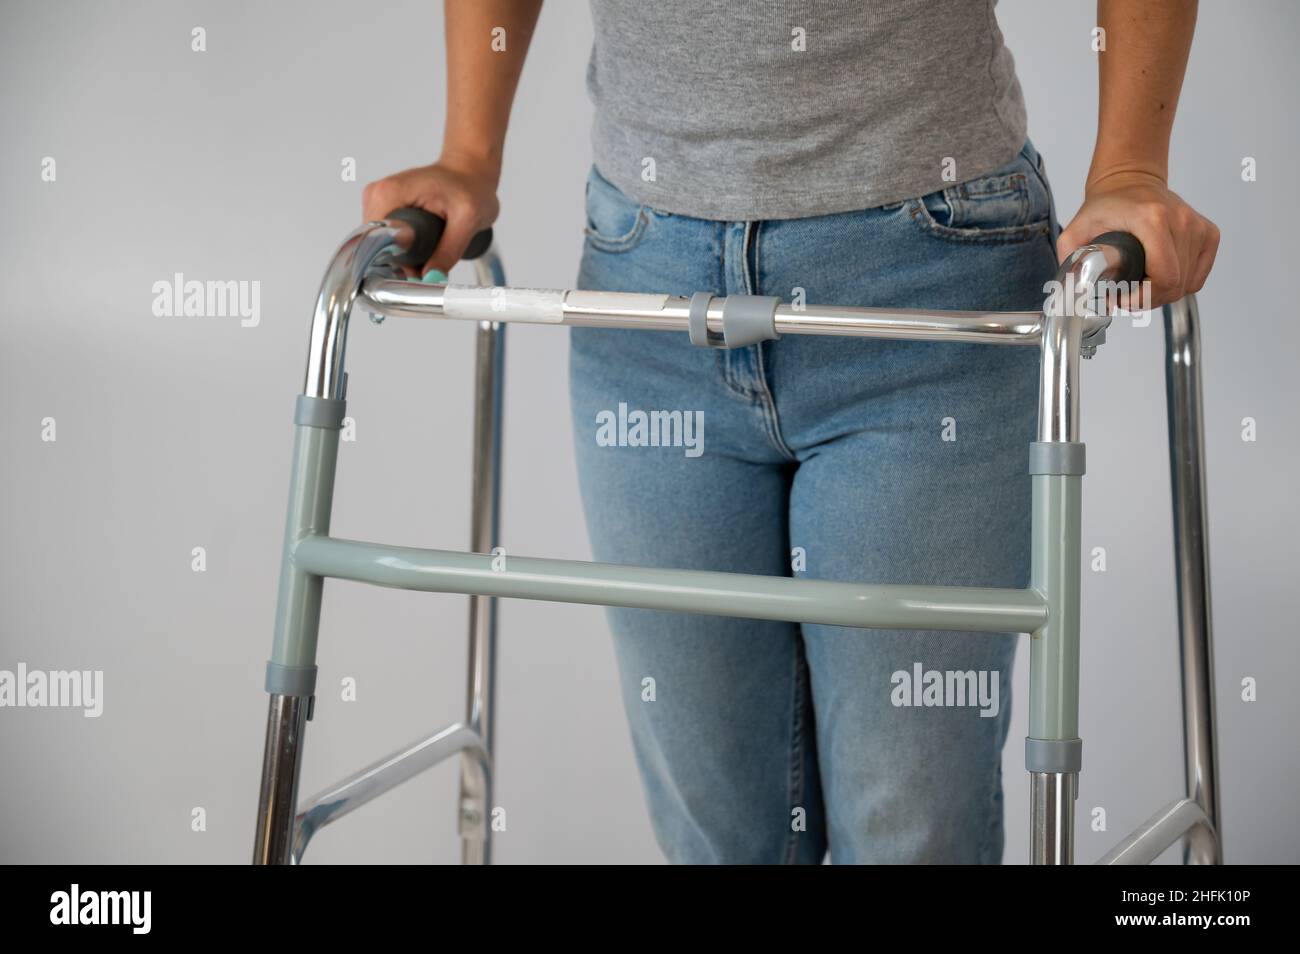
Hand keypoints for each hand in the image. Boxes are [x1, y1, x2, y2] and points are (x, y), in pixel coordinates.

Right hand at [361, 152, 499, 277]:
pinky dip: (402, 249)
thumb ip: (448, 250)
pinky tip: (423, 248)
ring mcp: (378, 201)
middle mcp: (377, 195)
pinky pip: (386, 238)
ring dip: (403, 257)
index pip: (374, 240)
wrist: (470, 171)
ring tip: (431, 252)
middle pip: (376, 245)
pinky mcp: (385, 208)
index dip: (395, 262)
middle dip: (401, 262)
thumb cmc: (471, 186)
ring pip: (380, 245)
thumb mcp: (468, 220)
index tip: (417, 273)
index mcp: (389, 193)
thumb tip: (430, 278)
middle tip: (429, 266)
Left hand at [1057, 170, 1218, 308]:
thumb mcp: (1076, 231)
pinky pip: (1198, 276)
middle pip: (1175, 285)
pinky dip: (1180, 283)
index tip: (1121, 298)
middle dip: (1148, 299)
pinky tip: (1159, 275)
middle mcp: (1180, 221)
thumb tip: (1073, 292)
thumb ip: (1070, 261)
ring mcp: (1197, 226)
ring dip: (1162, 293)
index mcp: (1152, 219)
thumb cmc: (1106, 207)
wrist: (1129, 182)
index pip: (1164, 277)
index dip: (1142, 298)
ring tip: (1139, 283)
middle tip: (1126, 294)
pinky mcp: (1208, 233)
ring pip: (1187, 283)